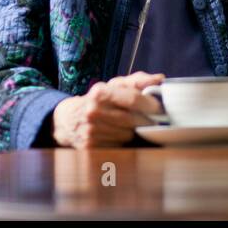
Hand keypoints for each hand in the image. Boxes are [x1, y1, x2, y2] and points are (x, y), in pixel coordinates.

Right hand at [51, 72, 165, 147]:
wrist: (67, 120)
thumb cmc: (98, 100)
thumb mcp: (114, 85)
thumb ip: (138, 81)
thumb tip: (160, 79)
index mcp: (100, 93)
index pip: (133, 99)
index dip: (150, 105)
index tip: (160, 108)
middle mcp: (93, 112)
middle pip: (133, 120)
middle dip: (144, 120)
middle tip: (150, 119)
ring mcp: (91, 131)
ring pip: (127, 135)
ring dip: (132, 131)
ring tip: (125, 125)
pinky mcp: (90, 148)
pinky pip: (118, 146)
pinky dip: (121, 141)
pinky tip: (115, 134)